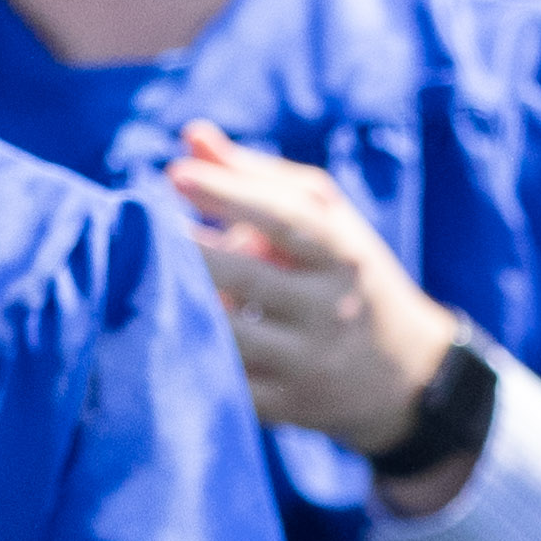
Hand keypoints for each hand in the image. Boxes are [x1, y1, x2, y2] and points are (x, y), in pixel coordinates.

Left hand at [166, 123, 459, 475]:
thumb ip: (259, 178)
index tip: (174, 173)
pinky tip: (145, 330)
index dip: (232, 195)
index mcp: (344, 255)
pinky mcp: (285, 406)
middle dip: (188, 253)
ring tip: (131, 277)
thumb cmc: (345, 276)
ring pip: (229, 335)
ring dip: (178, 306)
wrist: (409, 376)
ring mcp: (309, 361)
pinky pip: (225, 383)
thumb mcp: (326, 223)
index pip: (289, 220)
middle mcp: (332, 308)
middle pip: (248, 277)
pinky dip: (186, 357)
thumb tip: (192, 134)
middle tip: (133, 228)